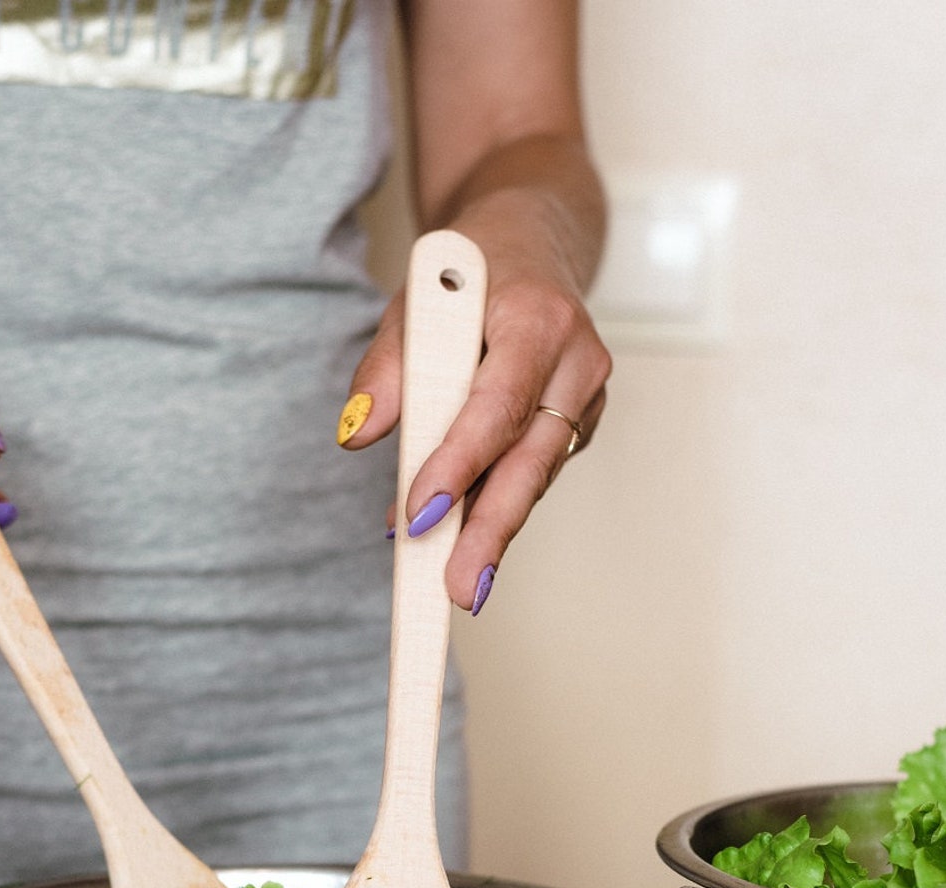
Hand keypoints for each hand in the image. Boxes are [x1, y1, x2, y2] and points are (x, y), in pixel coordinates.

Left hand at [336, 196, 609, 613]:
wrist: (533, 242)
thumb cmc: (471, 272)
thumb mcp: (413, 300)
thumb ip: (386, 368)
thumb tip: (359, 433)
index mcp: (539, 318)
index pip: (499, 405)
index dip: (460, 465)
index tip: (420, 514)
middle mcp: (577, 361)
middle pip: (531, 461)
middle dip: (490, 530)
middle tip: (458, 588)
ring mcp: (586, 397)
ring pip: (535, 477)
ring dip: (488, 529)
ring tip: (451, 579)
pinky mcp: (578, 423)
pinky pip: (534, 472)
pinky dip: (494, 505)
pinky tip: (459, 536)